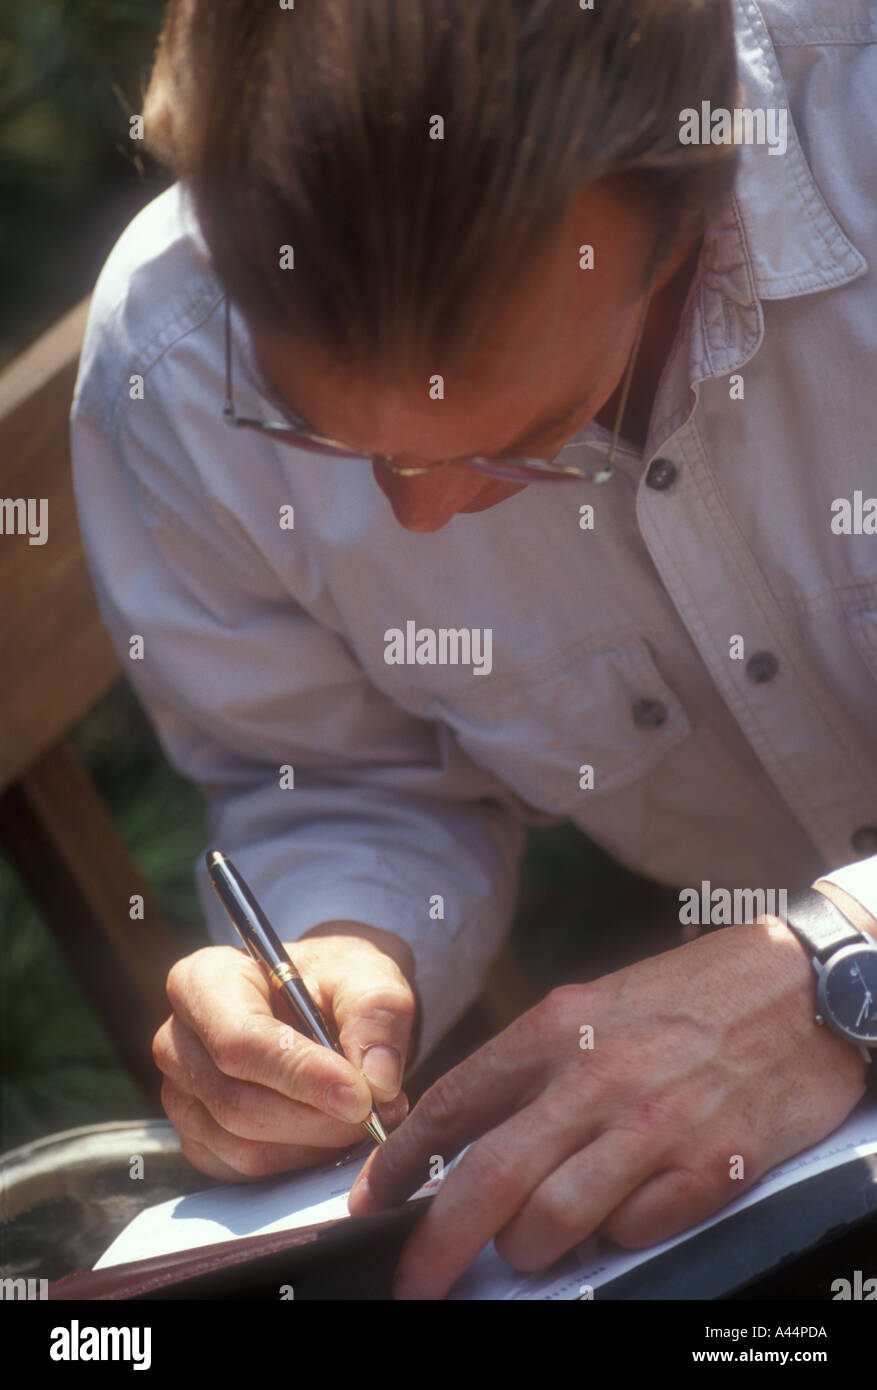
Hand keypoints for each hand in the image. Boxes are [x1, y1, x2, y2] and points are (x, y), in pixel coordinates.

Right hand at [153, 922, 417, 1179]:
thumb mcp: (366, 975)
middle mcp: (178, 1041)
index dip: (300, 1074)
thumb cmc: (334, 981)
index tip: (361, 1096)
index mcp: (203, 981)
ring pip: (246, 1147)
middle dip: (319, 1118)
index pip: (239, 1041)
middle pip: (240, 1103)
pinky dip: (301, 1162)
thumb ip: (377, 1014)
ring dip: (317, 1143)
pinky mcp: (199, 1140)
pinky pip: (247, 1172)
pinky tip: (335, 1132)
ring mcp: (182, 1096)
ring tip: (367, 1116)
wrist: (322, 1004)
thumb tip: (377, 1080)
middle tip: (382, 1110)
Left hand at [348, 914, 867, 1297]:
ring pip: (553, 1223)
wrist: (802, 985)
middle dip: (437, 1247)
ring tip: (535, 1244)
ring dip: (531, 1248)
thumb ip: (535, 1065)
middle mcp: (595, 1077)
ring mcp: (653, 1126)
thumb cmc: (692, 995)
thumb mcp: (595, 1004)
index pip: (453, 1104)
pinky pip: (636, 1232)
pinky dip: (619, 1237)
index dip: (399, 1162)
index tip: (372, 1201)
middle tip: (415, 1282)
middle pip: (488, 1181)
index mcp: (556, 1027)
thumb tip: (473, 1134)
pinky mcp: (710, 1166)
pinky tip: (625, 1215)